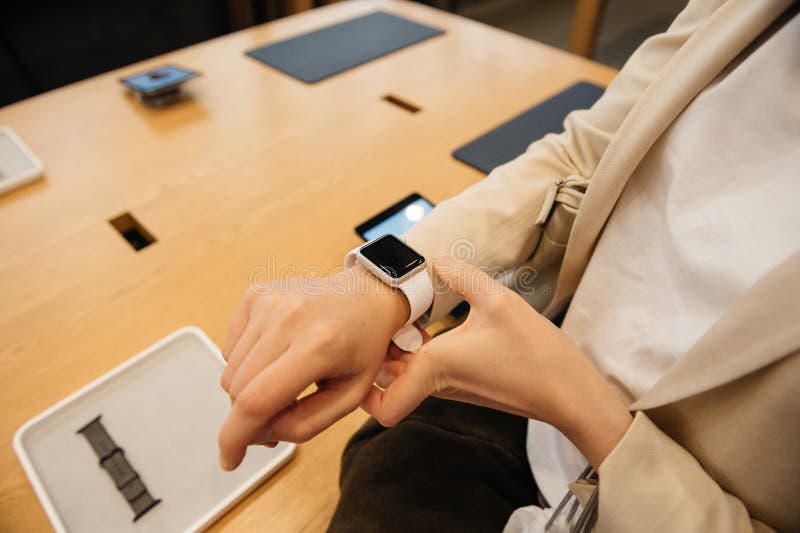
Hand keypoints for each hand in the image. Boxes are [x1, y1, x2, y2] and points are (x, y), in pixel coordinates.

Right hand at [217, 263, 408, 470]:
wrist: (366, 295)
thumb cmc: (362, 347)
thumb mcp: (350, 396)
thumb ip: (305, 424)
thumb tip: (260, 433)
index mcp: (318, 346)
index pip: (257, 401)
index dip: (236, 437)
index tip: (229, 459)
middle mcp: (288, 319)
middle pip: (238, 389)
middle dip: (248, 417)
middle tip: (275, 419)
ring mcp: (269, 302)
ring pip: (230, 371)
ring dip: (248, 390)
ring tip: (282, 385)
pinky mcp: (256, 294)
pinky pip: (231, 347)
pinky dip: (246, 364)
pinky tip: (275, 357)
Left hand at [362, 254, 631, 466]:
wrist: (570, 393)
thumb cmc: (536, 354)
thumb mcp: (498, 300)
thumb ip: (462, 275)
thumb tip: (436, 258)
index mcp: (435, 367)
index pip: (381, 407)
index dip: (360, 391)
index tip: (360, 353)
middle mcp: (437, 383)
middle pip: (386, 383)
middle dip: (374, 356)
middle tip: (375, 321)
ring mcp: (452, 388)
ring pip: (406, 377)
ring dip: (397, 352)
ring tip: (401, 316)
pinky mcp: (466, 385)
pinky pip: (427, 372)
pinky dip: (418, 353)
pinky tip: (429, 326)